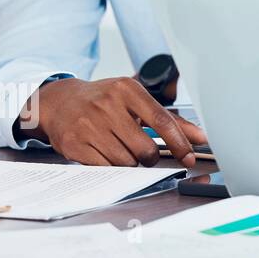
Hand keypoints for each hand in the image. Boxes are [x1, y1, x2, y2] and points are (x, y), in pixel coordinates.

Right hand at [18, 77, 207, 166]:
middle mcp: (107, 105)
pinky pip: (104, 167)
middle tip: (146, 153)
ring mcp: (88, 125)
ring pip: (125, 161)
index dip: (179, 143)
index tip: (188, 158)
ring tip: (122, 150)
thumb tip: (199, 137)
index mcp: (127, 90)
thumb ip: (168, 119)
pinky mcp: (74, 143)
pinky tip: (107, 155)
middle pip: (145, 148)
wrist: (59, 102)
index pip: (162, 120)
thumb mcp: (135, 100)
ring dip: (130, 163)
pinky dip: (112, 167)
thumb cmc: (105, 101)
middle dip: (150, 157)